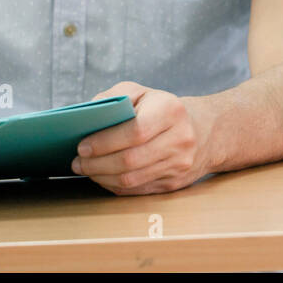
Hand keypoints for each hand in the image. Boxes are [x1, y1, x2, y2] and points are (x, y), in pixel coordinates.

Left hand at [73, 82, 211, 194]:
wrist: (204, 131)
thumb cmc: (163, 109)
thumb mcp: (142, 92)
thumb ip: (114, 98)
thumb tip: (87, 117)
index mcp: (171, 111)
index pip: (135, 131)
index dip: (105, 142)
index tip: (82, 146)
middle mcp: (180, 139)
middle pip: (131, 160)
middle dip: (97, 163)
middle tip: (77, 162)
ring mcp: (179, 164)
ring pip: (132, 179)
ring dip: (102, 177)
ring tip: (85, 170)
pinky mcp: (174, 183)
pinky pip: (137, 190)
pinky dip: (114, 186)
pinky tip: (102, 177)